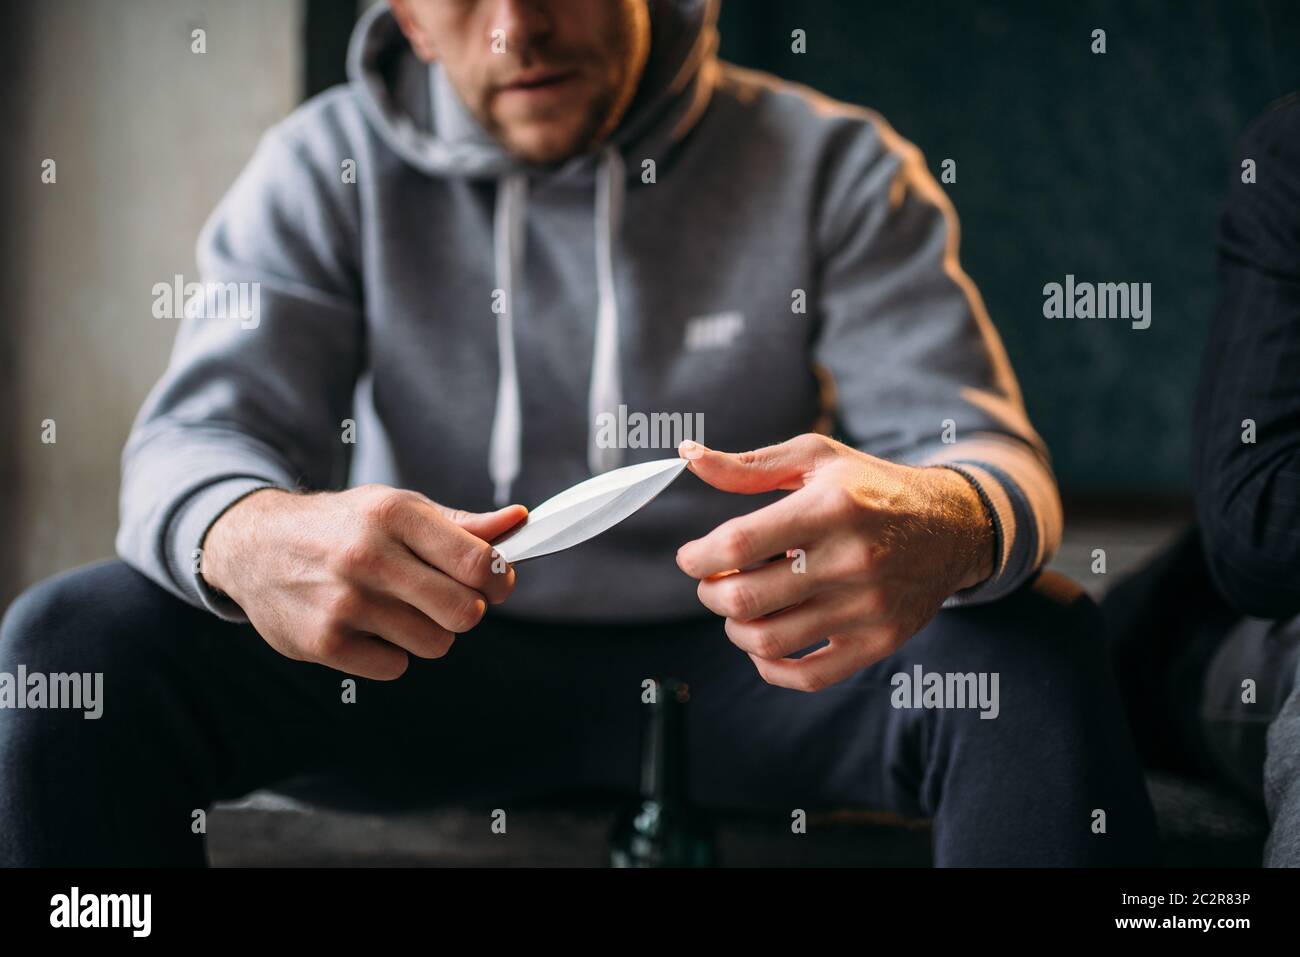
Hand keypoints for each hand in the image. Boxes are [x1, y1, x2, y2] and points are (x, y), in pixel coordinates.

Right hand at [200, 485, 526, 679]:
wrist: (255, 545)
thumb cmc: (345, 526)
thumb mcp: (399, 509)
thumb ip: (461, 524)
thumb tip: (520, 522)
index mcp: (394, 514)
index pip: (479, 562)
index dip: (498, 579)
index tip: (492, 581)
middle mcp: (368, 555)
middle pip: (464, 612)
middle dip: (465, 611)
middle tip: (446, 600)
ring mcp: (343, 601)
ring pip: (434, 644)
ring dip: (427, 633)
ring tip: (398, 609)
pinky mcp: (323, 641)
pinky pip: (394, 667)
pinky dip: (390, 654)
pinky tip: (367, 628)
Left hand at [675, 434, 994, 691]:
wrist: (954, 526)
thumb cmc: (872, 487)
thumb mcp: (816, 459)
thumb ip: (749, 465)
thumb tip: (689, 457)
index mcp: (829, 508)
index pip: (738, 544)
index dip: (698, 557)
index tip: (693, 557)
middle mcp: (850, 560)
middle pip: (746, 599)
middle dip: (710, 593)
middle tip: (713, 582)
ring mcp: (867, 607)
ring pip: (769, 641)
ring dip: (735, 629)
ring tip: (740, 608)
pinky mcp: (879, 642)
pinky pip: (809, 677)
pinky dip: (770, 667)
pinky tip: (764, 644)